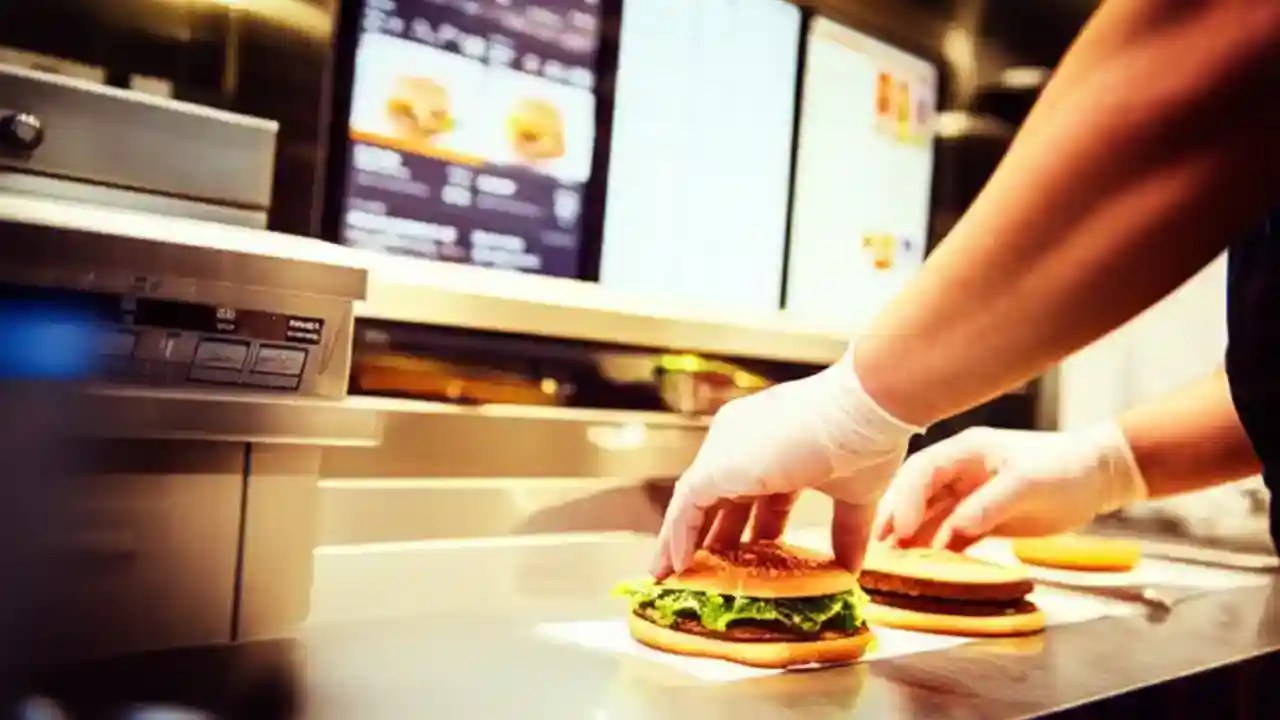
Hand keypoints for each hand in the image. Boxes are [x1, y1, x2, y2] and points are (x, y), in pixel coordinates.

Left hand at [650, 350, 919, 577]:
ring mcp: (726, 451)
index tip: (748, 558)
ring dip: (683, 540)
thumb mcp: (854, 494)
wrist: (864, 409)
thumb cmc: (866, 438)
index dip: (747, 527)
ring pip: (693, 502)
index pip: (750, 490)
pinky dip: (679, 536)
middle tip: (707, 574)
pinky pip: (685, 507)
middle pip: (719, 498)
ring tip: (675, 576)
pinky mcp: (717, 464)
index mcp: (773, 442)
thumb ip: (846, 530)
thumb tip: (850, 569)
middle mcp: (742, 441)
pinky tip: (680, 565)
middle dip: (713, 537)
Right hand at [873, 424, 1146, 550]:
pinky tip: (925, 565)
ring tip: (893, 561)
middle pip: (916, 493)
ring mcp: (968, 495)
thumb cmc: (1064, 469)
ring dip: (911, 537)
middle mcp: (959, 472)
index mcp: (966, 451)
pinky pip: (949, 534)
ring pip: (929, 516)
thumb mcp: (1028, 483)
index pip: (922, 470)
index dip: (906, 498)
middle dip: (896, 517)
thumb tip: (954, 530)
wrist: (1097, 479)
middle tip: (879, 546)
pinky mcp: (980, 518)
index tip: (902, 528)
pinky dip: (935, 549)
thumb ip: (989, 504)